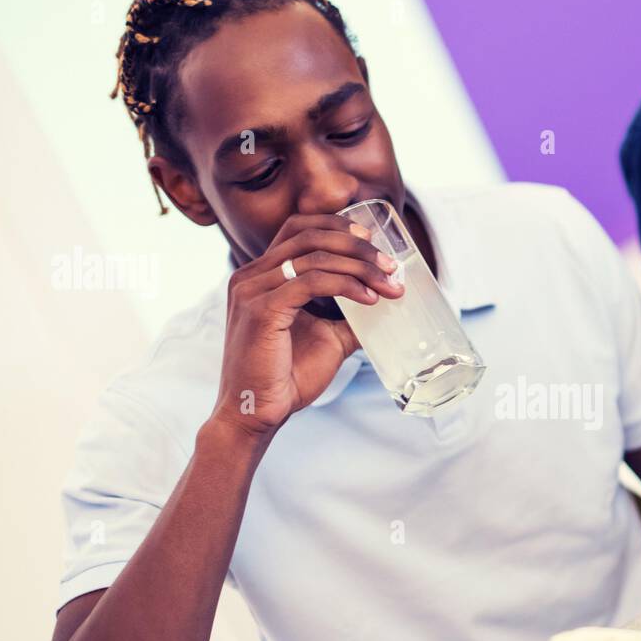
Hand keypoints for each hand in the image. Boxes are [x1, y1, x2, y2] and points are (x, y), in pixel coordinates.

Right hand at [211, 214, 403, 438]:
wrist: (256, 413)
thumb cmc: (285, 379)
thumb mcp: (327, 338)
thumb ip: (348, 317)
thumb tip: (382, 304)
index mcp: (260, 276)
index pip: (297, 229)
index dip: (336, 227)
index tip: (372, 241)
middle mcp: (250, 276)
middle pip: (308, 235)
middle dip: (356, 246)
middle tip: (390, 265)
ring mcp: (252, 290)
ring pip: (314, 257)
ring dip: (359, 266)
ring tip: (388, 283)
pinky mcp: (260, 310)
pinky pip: (310, 282)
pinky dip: (345, 286)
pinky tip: (369, 299)